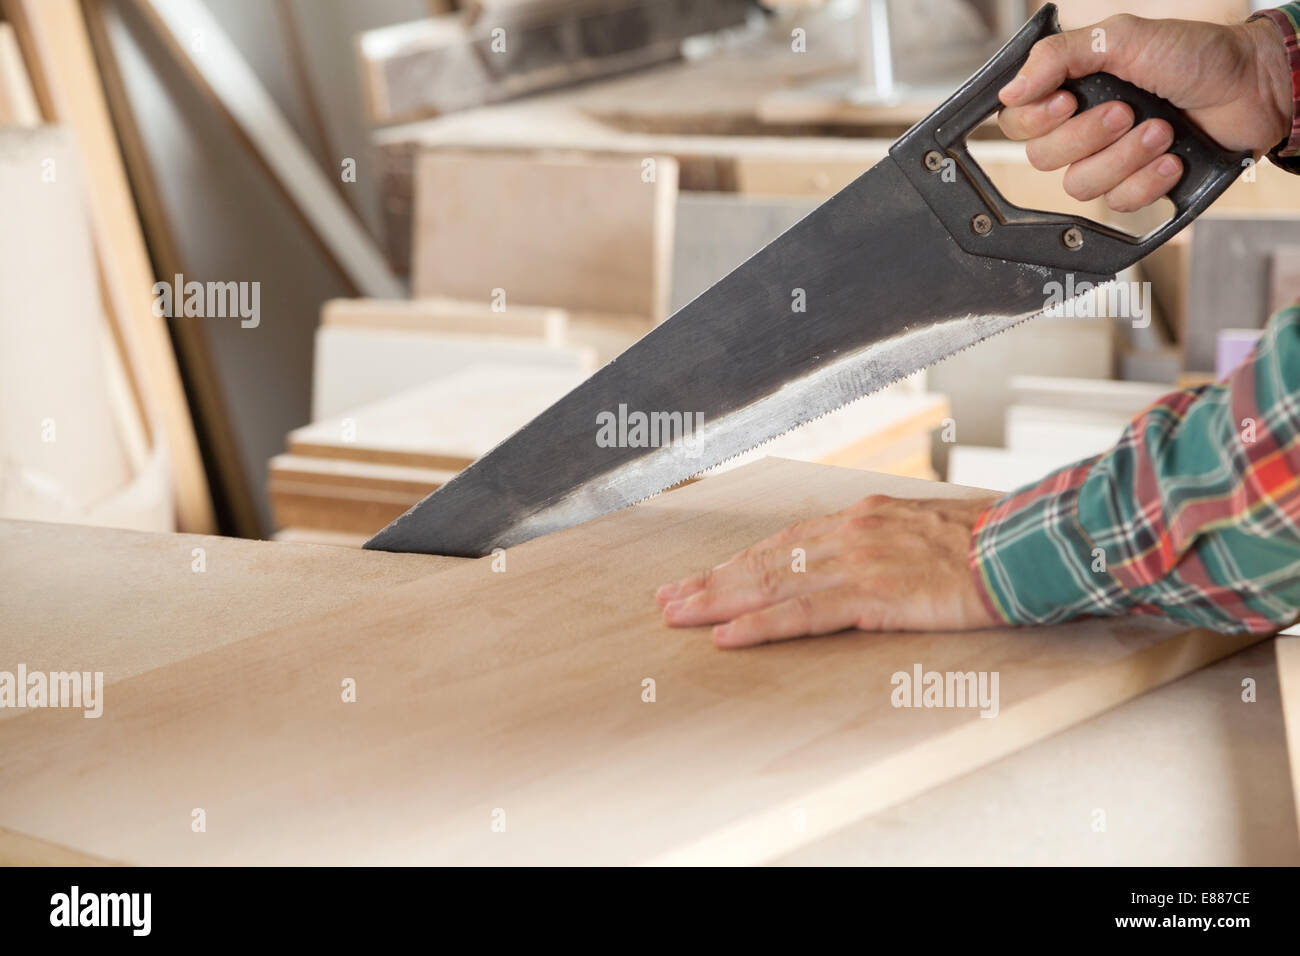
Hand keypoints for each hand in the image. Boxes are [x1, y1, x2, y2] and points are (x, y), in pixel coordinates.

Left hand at [656, 494, 1000, 647]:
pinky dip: (761, 625)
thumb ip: (884, 544)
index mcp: (860, 518)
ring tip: (678, 616)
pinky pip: (805, 614)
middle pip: (764, 561)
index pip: (783, 544)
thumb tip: (859, 560)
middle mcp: (849, 533)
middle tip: (668, 599)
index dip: (738, 562)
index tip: (701, 576)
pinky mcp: (875, 594)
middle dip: (711, 581)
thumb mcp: (924, 532)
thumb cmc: (986, 543)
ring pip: (772, 584)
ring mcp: (859, 562)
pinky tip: (727, 636)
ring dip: (719, 602)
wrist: (1026, 545)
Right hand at [998, 14, 1292, 211]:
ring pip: (1079, 185)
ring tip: (1162, 131)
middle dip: (1089, 136)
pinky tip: (1172, 159)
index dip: (1036, 119)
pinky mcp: (1136, 186)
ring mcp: (1109, 160)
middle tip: (1128, 111)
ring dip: (1124, 158)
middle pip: (1043, 157)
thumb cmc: (1196, 55)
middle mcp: (1083, 127)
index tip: (1067, 102)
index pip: (1018, 121)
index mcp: (1072, 89)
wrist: (1254, 87)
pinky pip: (1117, 203)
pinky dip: (1147, 181)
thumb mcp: (1122, 38)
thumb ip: (1059, 56)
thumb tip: (1010, 90)